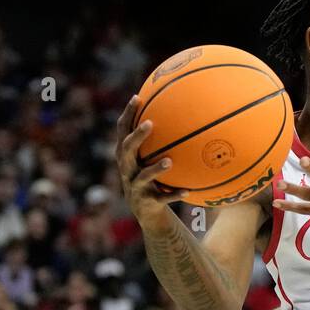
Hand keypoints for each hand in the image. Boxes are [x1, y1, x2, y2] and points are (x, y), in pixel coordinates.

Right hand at [115, 96, 187, 223]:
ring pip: (142, 177)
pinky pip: (161, 198)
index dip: (128, 114)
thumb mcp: (151, 158)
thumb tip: (183, 112)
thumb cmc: (152, 179)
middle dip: (136, 137)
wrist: (148, 212)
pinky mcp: (147, 203)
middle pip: (126, 150)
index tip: (137, 97)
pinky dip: (173, 194)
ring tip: (169, 162)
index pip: (123, 130)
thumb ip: (161, 139)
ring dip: (155, 169)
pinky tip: (186, 191)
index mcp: (127, 156)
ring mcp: (135, 186)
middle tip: (150, 124)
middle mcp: (127, 169)